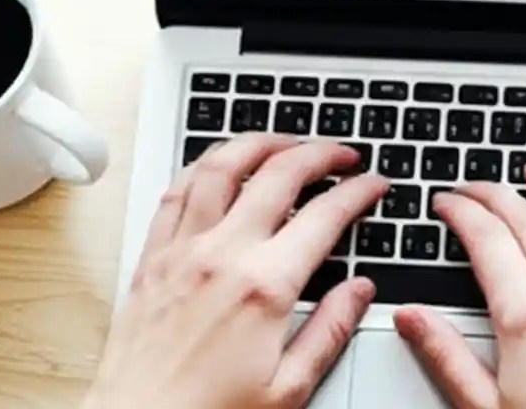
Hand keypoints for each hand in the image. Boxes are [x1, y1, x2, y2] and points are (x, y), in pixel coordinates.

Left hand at [85, 135, 388, 408]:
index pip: (326, 216)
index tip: (374, 185)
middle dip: (320, 152)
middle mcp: (222, 256)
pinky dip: (204, 166)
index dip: (359, 191)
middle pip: (279, 173)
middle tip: (342, 154)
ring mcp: (182, 251)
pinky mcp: (151, 259)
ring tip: (285, 141)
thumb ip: (331, 330)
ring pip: (222, 166)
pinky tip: (220, 165)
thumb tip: (360, 290)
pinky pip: (176, 191)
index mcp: (265, 287)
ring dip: (260, 143)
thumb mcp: (289, 388)